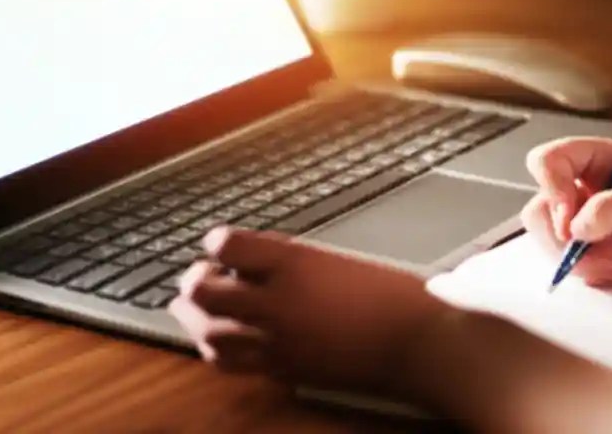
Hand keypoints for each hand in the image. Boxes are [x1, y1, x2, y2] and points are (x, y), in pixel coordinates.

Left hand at [168, 227, 450, 393]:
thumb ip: (288, 258)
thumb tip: (251, 259)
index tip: (221, 243)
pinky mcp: (285, 369)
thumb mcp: (336, 257)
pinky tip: (221, 341)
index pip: (226, 244)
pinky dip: (216, 349)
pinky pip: (232, 362)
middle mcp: (277, 300)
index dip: (217, 241)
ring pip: (209, 332)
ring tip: (196, 309)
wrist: (417, 342)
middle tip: (201, 275)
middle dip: (194, 281)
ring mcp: (278, 340)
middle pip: (204, 290)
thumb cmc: (389, 295)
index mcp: (293, 262)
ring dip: (195, 318)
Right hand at [521, 137, 611, 285]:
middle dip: (562, 235)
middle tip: (590, 247)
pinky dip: (592, 272)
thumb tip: (575, 227)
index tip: (567, 214)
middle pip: (540, 206)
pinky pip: (569, 264)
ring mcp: (587, 221)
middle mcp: (586, 188)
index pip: (548, 161)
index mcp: (599, 160)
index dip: (550, 186)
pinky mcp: (593, 250)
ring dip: (581, 258)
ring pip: (550, 240)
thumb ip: (611, 209)